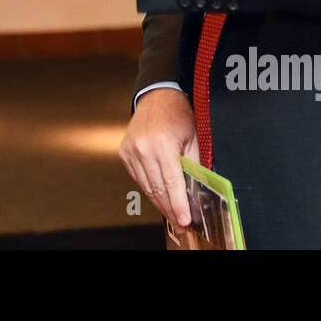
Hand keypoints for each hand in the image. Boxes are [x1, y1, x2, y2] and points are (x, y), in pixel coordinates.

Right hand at [119, 88, 198, 228]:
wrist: (156, 97)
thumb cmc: (177, 115)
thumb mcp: (193, 137)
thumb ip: (194, 164)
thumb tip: (196, 191)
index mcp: (162, 144)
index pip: (172, 182)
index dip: (178, 204)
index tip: (184, 219)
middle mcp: (143, 148)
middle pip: (158, 189)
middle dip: (170, 209)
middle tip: (180, 223)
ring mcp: (131, 151)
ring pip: (146, 187)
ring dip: (160, 203)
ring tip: (172, 215)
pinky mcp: (124, 153)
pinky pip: (138, 179)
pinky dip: (149, 189)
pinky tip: (160, 197)